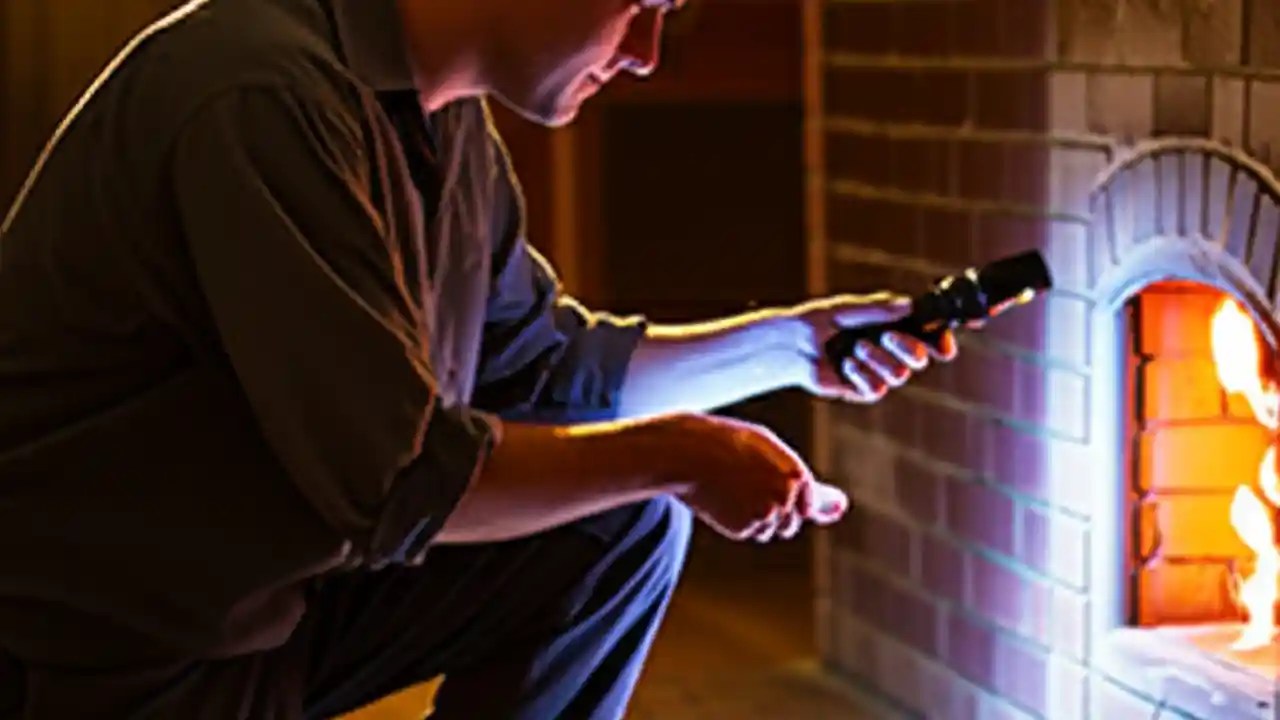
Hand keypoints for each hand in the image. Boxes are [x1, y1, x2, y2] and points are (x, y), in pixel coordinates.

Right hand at [666, 414, 847, 541]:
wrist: (688, 453)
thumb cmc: (732, 445)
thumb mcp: (774, 454)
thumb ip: (808, 485)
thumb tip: (842, 508)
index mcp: (798, 475)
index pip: (810, 505)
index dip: (788, 496)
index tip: (765, 484)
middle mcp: (787, 499)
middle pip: (791, 523)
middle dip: (773, 509)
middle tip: (746, 481)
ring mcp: (765, 515)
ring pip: (771, 530)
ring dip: (756, 516)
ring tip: (734, 488)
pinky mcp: (744, 528)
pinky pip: (750, 532)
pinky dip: (739, 521)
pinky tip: (725, 500)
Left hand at [787, 292, 955, 403]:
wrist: (792, 345)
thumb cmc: (819, 321)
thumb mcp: (850, 309)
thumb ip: (879, 309)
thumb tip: (910, 306)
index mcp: (893, 327)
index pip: (928, 336)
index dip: (942, 341)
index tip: (944, 344)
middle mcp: (890, 351)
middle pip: (921, 359)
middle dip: (908, 347)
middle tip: (887, 336)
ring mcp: (878, 372)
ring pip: (900, 375)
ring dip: (877, 359)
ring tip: (855, 348)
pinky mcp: (863, 389)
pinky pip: (877, 388)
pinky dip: (862, 374)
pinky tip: (845, 364)